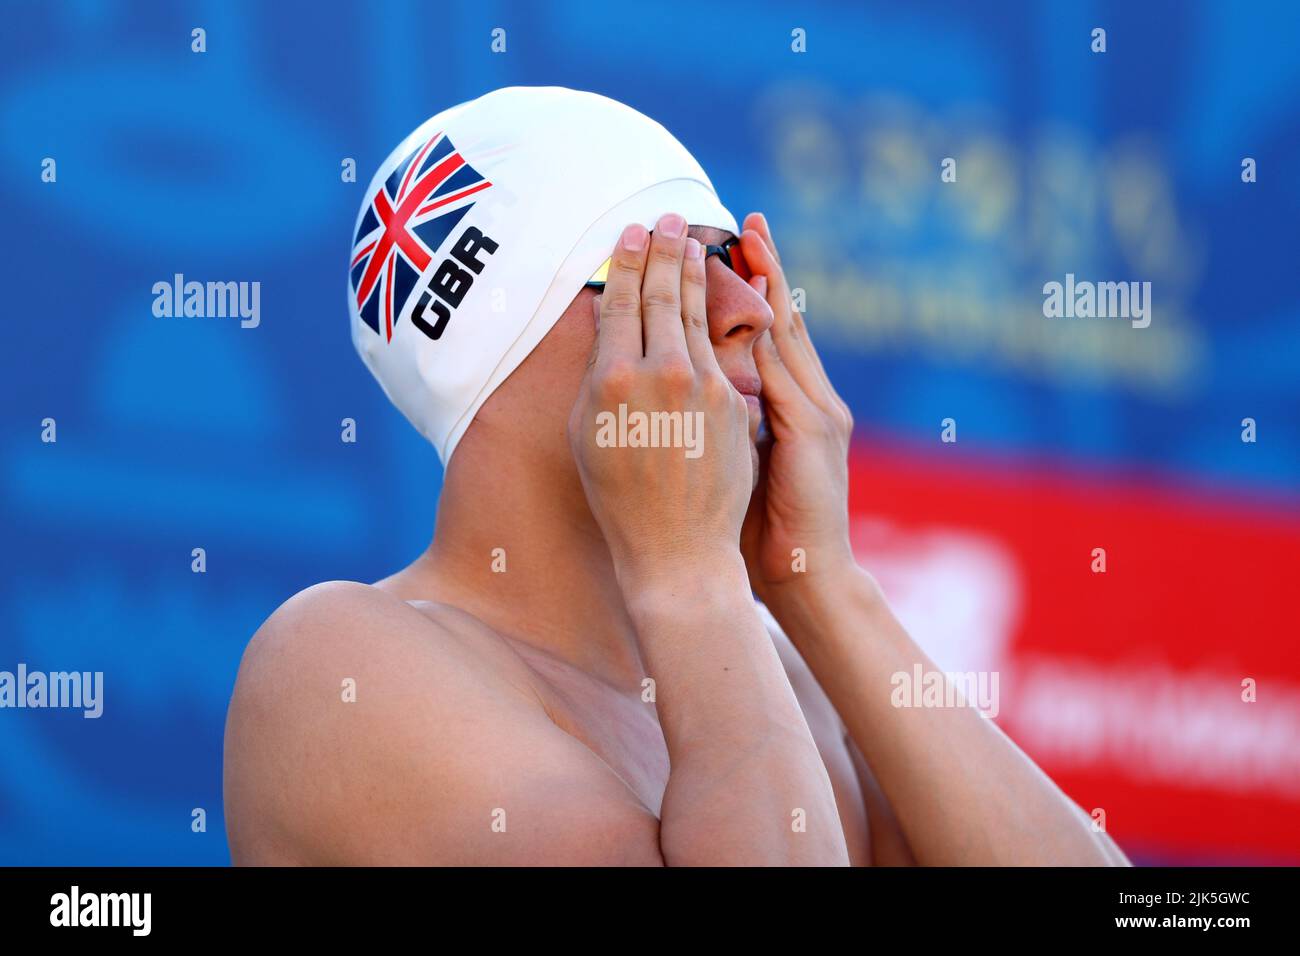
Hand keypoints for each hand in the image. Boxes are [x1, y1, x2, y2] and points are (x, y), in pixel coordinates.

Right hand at [568, 214, 752, 591]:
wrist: (677, 546)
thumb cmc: (621, 497)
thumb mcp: (588, 434)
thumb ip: (598, 374)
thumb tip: (607, 323)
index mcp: (611, 380)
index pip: (618, 303)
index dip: (625, 262)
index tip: (631, 232)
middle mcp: (658, 374)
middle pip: (659, 296)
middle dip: (664, 251)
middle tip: (668, 217)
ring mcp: (700, 385)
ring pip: (695, 313)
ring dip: (695, 271)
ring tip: (694, 240)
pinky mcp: (732, 400)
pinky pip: (721, 345)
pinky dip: (721, 310)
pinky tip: (722, 288)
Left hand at [738, 212, 856, 603]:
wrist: (804, 575)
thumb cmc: (759, 528)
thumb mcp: (737, 461)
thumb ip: (720, 420)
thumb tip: (681, 390)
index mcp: (790, 406)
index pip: (766, 333)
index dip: (750, 289)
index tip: (728, 245)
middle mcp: (810, 398)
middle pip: (784, 318)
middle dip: (768, 266)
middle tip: (748, 219)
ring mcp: (818, 411)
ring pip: (791, 334)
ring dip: (774, 285)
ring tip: (755, 240)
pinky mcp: (817, 430)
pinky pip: (788, 372)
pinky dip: (772, 335)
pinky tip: (757, 303)